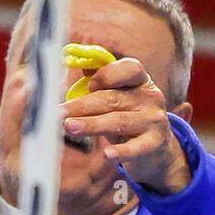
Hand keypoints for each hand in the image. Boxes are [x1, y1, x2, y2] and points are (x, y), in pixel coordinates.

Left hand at [59, 57, 191, 194]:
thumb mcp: (118, 97)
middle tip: (59, 113)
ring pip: (119, 122)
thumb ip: (99, 82)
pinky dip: (121, 152)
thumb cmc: (128, 117)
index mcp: (140, 79)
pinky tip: (106, 154)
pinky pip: (135, 148)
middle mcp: (150, 96)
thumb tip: (71, 60)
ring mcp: (154, 120)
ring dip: (92, 125)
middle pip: (113, 99)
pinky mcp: (155, 143)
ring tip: (69, 128)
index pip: (128, 69)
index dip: (106, 75)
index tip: (87, 86)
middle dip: (83, 106)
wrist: (155, 149)